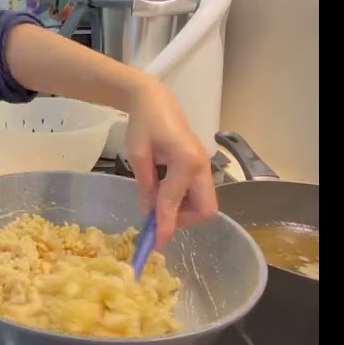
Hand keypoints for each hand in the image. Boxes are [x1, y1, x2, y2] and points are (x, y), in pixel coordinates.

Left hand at [123, 81, 217, 248]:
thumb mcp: (138, 154)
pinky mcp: (200, 167)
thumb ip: (145, 184)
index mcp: (186, 161)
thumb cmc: (143, 123)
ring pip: (204, 204)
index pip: (174, 202)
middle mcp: (202, 166)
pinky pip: (198, 194)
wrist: (155, 101)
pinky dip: (184, 202)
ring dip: (184, 212)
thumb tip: (148, 211)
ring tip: (158, 203)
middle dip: (183, 220)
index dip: (164, 224)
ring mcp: (204, 167)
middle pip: (205, 210)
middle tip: (158, 217)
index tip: (156, 243)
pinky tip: (164, 193)